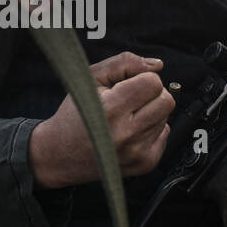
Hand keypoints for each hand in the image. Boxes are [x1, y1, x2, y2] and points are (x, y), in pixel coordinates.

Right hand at [29, 52, 175, 188]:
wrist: (60, 155)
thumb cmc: (75, 113)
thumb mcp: (90, 78)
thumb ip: (124, 63)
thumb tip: (157, 66)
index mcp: (111, 109)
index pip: (153, 83)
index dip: (141, 79)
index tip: (126, 85)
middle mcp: (126, 133)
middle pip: (166, 100)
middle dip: (151, 95)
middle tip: (131, 99)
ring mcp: (137, 152)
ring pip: (166, 117)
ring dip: (150, 113)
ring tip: (127, 117)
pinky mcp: (144, 164)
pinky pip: (164, 135)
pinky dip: (151, 130)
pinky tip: (131, 132)